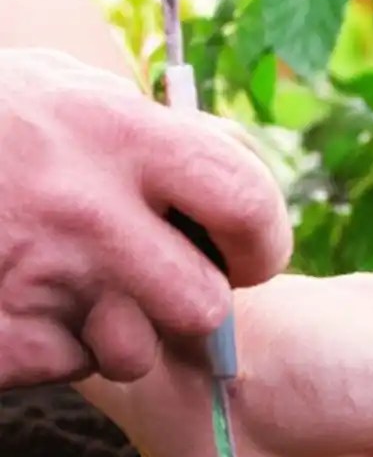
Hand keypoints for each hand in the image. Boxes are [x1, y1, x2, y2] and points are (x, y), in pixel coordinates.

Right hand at [0, 48, 290, 387]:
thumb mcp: (73, 90)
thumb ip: (160, 133)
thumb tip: (239, 174)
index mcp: (119, 133)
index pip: (246, 201)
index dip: (265, 238)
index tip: (251, 251)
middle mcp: (85, 208)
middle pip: (203, 305)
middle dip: (195, 303)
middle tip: (168, 281)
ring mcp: (34, 277)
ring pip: (136, 351)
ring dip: (119, 329)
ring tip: (75, 281)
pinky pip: (67, 366)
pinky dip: (54, 344)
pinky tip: (20, 295)